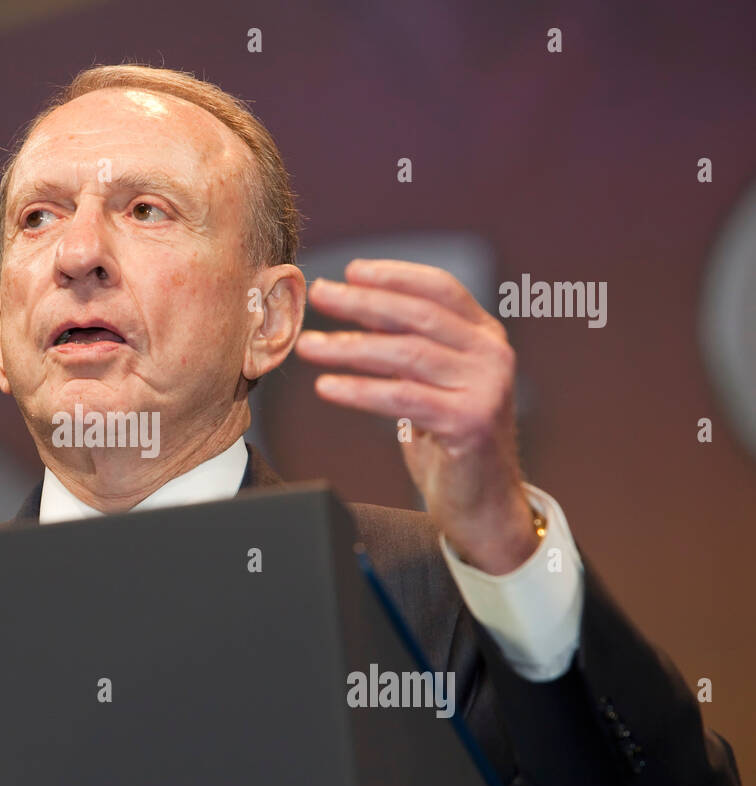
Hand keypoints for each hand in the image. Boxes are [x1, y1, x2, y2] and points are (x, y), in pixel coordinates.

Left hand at [295, 258, 537, 574]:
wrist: (482, 501)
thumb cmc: (449, 439)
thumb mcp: (432, 380)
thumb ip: (408, 343)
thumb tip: (355, 305)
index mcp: (485, 335)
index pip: (440, 288)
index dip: (395, 275)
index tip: (351, 270)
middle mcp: (491, 354)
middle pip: (418, 315)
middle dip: (362, 302)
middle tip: (318, 295)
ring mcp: (484, 387)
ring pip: (405, 354)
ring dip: (349, 347)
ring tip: (307, 345)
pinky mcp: (468, 422)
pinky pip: (401, 398)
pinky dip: (359, 390)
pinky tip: (327, 386)